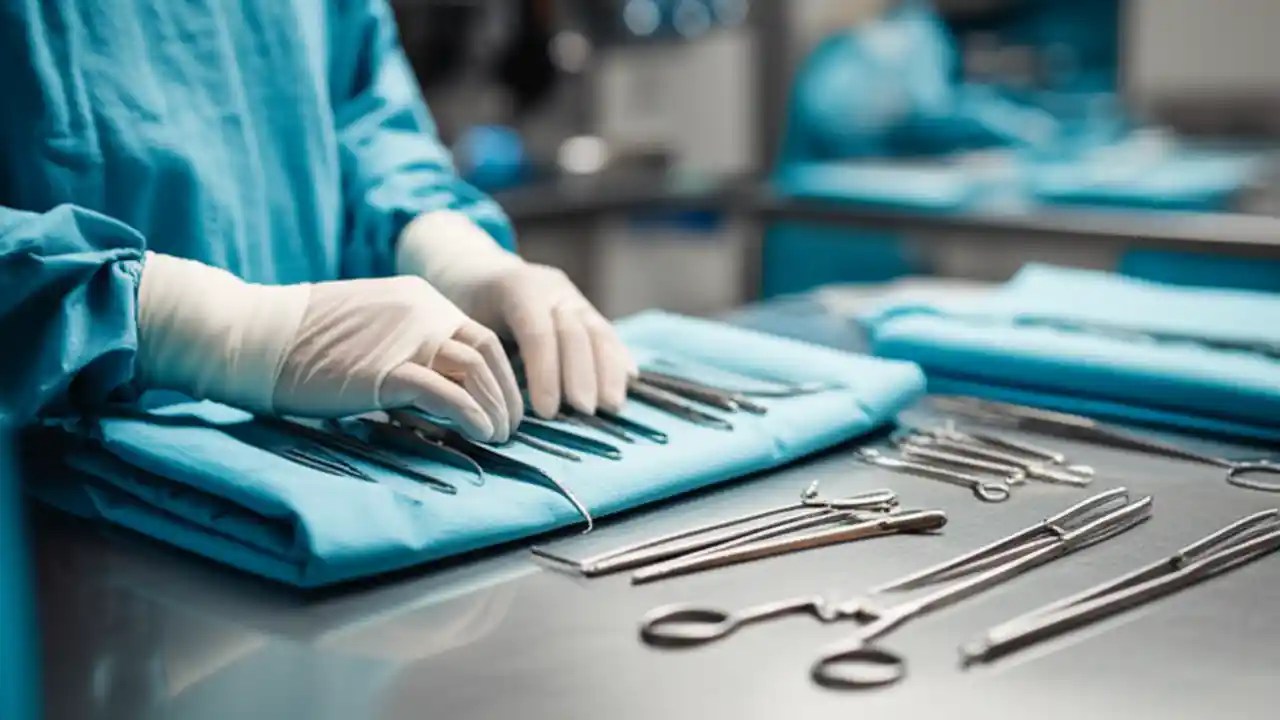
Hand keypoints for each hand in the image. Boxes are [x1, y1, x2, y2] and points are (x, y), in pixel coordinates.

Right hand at [136, 253, 520, 441]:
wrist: (254, 335)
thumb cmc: (303, 343)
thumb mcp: (369, 332)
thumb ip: (407, 351)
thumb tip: (439, 395)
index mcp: (419, 299)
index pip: (481, 335)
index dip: (502, 375)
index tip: (504, 405)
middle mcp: (421, 311)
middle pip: (488, 353)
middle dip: (507, 395)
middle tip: (509, 428)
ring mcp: (404, 338)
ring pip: (475, 370)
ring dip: (495, 409)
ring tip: (497, 438)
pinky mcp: (384, 370)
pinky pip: (444, 394)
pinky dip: (470, 417)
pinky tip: (477, 435)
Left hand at [396, 211, 635, 419]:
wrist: (475, 271)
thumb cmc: (461, 306)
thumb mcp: (460, 321)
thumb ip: (480, 354)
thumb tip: (491, 405)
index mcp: (516, 287)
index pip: (537, 332)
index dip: (545, 373)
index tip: (546, 411)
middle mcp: (551, 287)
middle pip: (574, 331)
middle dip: (582, 374)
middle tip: (584, 412)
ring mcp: (572, 296)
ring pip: (597, 331)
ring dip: (608, 370)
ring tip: (611, 406)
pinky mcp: (584, 307)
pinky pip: (606, 332)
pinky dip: (617, 357)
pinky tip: (629, 381)